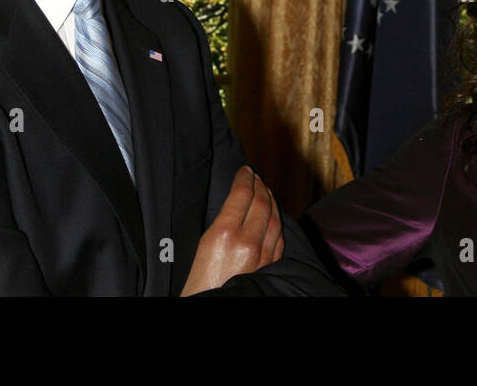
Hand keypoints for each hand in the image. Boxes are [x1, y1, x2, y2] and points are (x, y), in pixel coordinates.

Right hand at [180, 166, 284, 294]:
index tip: (244, 170)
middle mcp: (247, 241)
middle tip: (255, 176)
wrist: (210, 306)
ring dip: (271, 199)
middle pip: (262, 201)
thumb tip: (233, 202)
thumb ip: (219, 223)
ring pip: (274, 217)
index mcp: (224, 233)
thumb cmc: (198, 282)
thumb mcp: (201, 245)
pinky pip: (279, 236)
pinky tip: (272, 214)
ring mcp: (262, 254)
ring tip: (264, 190)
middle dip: (259, 184)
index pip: (242, 194)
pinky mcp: (270, 266)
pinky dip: (276, 219)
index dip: (245, 177)